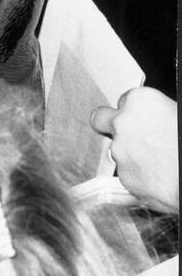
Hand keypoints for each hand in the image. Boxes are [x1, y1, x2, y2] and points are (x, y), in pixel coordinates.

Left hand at [91, 88, 178, 212]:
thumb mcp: (177, 111)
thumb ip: (158, 110)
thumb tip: (158, 114)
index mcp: (139, 101)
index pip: (124, 99)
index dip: (133, 110)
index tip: (142, 116)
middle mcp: (122, 124)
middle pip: (101, 119)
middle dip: (109, 124)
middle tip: (127, 131)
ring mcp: (119, 151)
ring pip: (115, 148)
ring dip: (128, 151)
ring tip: (156, 157)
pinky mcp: (123, 176)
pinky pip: (125, 171)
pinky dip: (137, 172)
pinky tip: (156, 171)